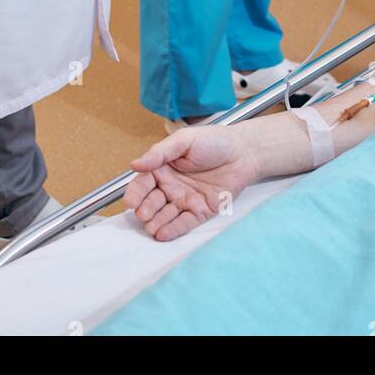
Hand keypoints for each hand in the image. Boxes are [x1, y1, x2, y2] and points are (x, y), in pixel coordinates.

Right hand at [124, 125, 258, 240]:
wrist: (244, 151)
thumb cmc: (214, 140)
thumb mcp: (184, 140)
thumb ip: (159, 153)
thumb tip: (134, 164)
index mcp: (164, 167)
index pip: (144, 182)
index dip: (136, 192)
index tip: (130, 200)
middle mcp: (172, 185)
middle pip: (153, 201)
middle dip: (146, 209)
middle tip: (142, 214)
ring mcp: (186, 200)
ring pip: (166, 215)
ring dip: (157, 222)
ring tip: (151, 227)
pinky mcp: (201, 211)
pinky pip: (184, 223)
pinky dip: (173, 230)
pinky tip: (163, 234)